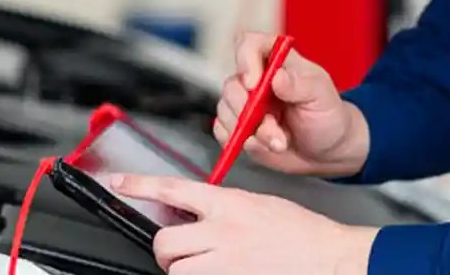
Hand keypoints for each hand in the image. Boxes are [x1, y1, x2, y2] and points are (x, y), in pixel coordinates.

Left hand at [111, 174, 377, 274]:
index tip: (119, 184)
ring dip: (184, 270)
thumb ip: (223, 207)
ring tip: (205, 266)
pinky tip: (220, 273)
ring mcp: (226, 264)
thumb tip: (195, 212)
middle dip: (166, 250)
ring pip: (178, 272)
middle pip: (164, 242)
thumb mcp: (257, 204)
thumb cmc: (300, 232)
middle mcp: (222, 233)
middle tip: (179, 251)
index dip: (140, 186)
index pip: (173, 189)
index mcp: (229, 204)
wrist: (329, 258)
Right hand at [216, 31, 369, 177]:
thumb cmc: (327, 115)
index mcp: (277, 61)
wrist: (327, 150)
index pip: (249, 44)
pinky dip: (236, 141)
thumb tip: (277, 76)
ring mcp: (245, 104)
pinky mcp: (238, 127)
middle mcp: (256, 79)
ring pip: (226, 111)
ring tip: (279, 143)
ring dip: (248, 133)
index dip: (245, 60)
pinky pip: (222, 130)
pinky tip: (259, 145)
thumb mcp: (322, 97)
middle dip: (248, 112)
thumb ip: (301, 85)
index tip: (253, 84)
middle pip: (232, 84)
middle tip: (273, 130)